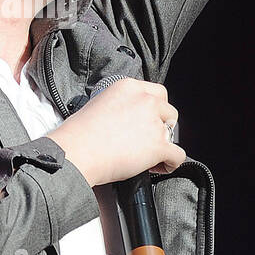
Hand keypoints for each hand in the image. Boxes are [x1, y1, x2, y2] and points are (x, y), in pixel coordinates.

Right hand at [47, 79, 185, 188]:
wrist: (76, 153)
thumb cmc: (78, 134)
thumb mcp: (99, 104)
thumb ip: (121, 106)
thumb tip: (129, 120)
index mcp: (129, 87)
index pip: (157, 93)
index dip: (154, 110)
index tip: (146, 121)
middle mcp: (144, 101)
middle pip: (169, 111)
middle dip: (162, 125)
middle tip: (147, 139)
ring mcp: (153, 123)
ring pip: (172, 134)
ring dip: (162, 145)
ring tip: (146, 158)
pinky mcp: (158, 146)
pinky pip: (178, 155)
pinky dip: (171, 163)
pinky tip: (158, 167)